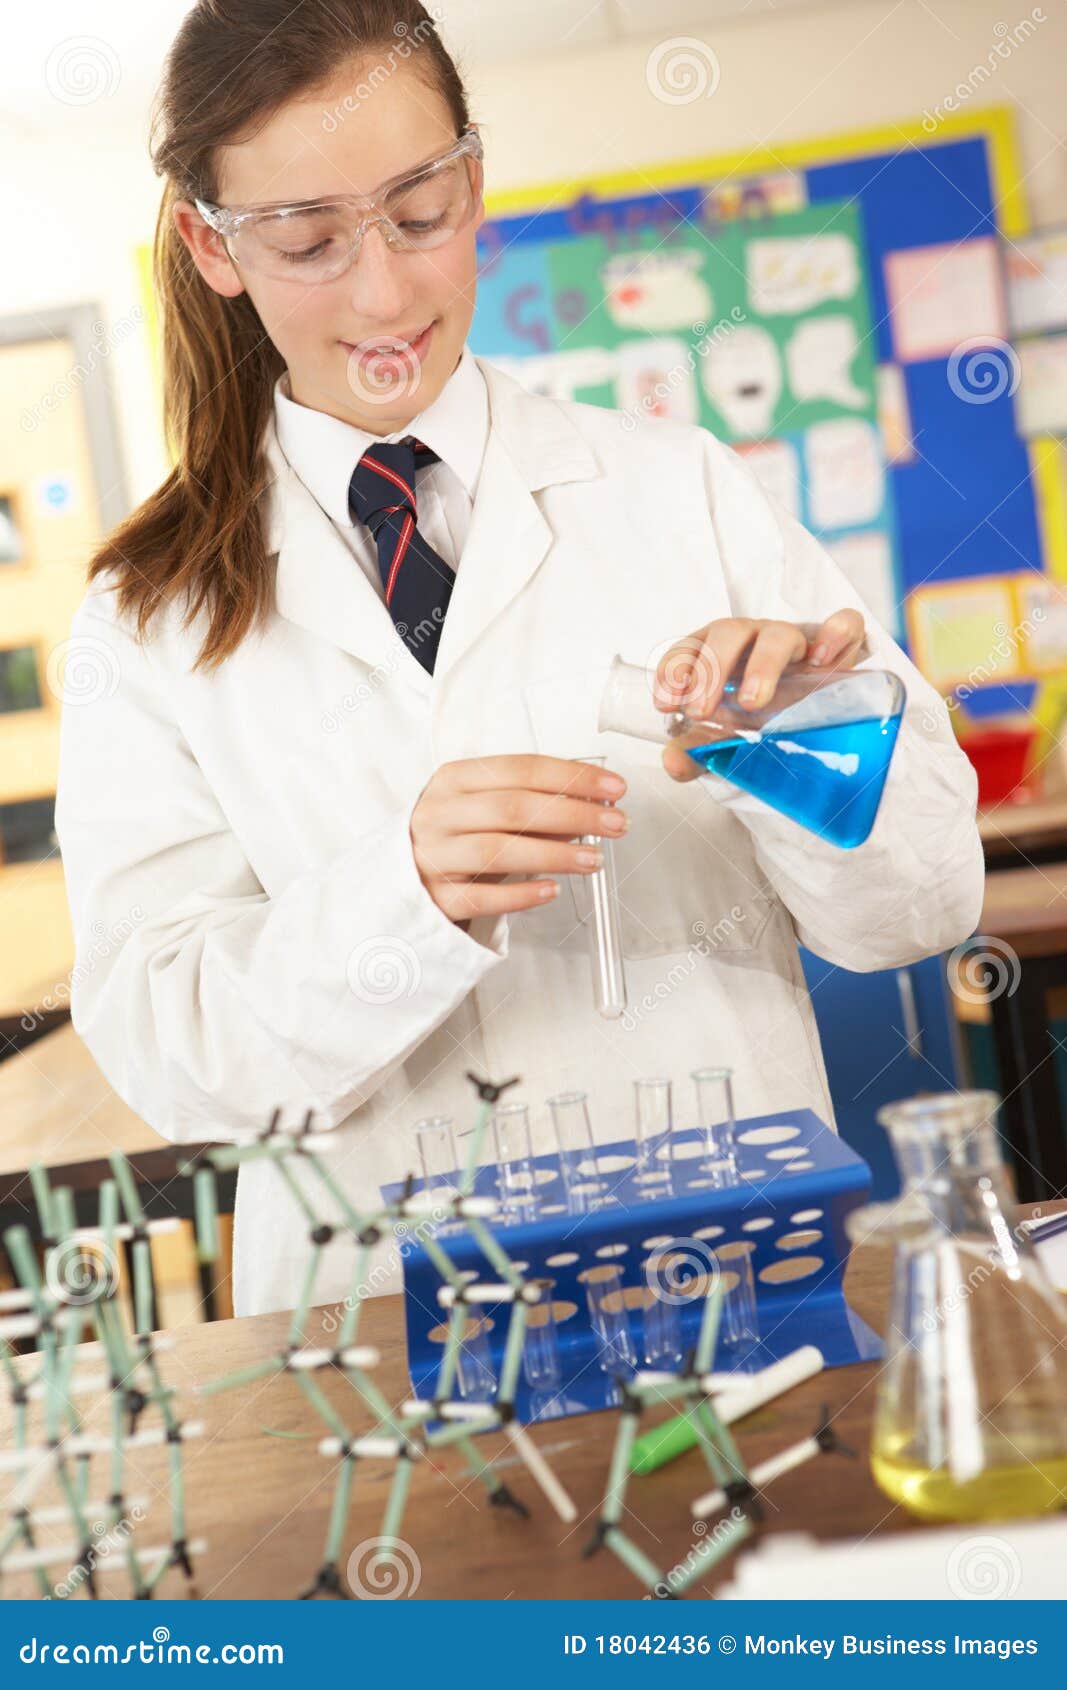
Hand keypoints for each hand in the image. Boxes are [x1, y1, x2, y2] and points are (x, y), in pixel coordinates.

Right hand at [410, 755, 627, 924]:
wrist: (395, 879)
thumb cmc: (452, 837)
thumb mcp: (484, 809)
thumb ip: (532, 804)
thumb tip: (591, 803)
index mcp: (453, 779)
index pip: (520, 769)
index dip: (571, 777)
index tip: (612, 787)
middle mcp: (439, 814)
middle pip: (513, 808)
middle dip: (573, 814)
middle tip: (615, 823)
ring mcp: (433, 856)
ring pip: (498, 851)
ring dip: (554, 854)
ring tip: (592, 859)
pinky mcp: (434, 899)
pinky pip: (481, 897)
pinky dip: (520, 895)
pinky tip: (551, 890)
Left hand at [654, 610, 866, 782]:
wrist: (812, 713)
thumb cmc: (760, 716)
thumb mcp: (726, 735)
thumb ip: (697, 750)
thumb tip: (674, 762)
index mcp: (718, 652)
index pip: (690, 646)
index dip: (674, 670)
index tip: (666, 703)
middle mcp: (752, 638)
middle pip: (728, 633)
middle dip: (710, 670)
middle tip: (701, 711)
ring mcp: (793, 638)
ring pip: (777, 634)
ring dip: (761, 665)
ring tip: (753, 702)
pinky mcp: (835, 644)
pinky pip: (842, 625)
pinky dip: (834, 635)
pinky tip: (821, 662)